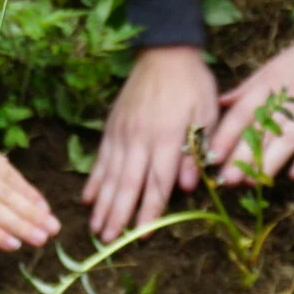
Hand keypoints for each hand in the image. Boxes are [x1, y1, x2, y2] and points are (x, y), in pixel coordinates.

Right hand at [83, 45, 218, 243]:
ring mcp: (123, 132)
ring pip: (111, 175)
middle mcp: (141, 139)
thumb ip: (196, 150)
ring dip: (103, 204)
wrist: (165, 51)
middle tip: (108, 242)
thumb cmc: (192, 84)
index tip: (142, 236)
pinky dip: (94, 179)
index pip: (157, 183)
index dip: (149, 212)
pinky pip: (102, 157)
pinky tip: (87, 198)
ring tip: (96, 228)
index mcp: (167, 138)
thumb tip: (188, 186)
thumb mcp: (206, 114)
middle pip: (128, 184)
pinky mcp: (113, 126)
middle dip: (118, 216)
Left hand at [209, 31, 293, 187]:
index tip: (210, 156)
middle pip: (261, 131)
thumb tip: (222, 103)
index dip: (225, 136)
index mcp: (270, 83)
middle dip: (241, 156)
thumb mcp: (275, 65)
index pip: (241, 113)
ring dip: (269, 162)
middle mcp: (289, 99)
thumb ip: (248, 87)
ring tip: (253, 182)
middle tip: (226, 179)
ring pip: (288, 139)